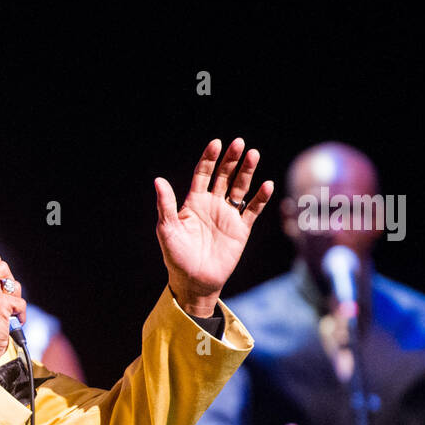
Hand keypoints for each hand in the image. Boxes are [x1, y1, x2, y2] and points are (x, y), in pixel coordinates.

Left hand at [155, 138, 273, 316]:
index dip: (209, 159)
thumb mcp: (167, 230)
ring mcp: (227, 215)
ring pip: (239, 188)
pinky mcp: (241, 229)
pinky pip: (253, 209)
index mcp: (193, 202)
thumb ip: (165, 205)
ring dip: (247, 172)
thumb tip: (158, 180)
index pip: (202, 174)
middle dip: (231, 160)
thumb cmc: (176, 257)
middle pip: (223, 176)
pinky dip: (260, 198)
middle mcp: (212, 204)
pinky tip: (266, 185)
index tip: (216, 144)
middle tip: (239, 143)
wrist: (194, 281)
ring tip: (254, 155)